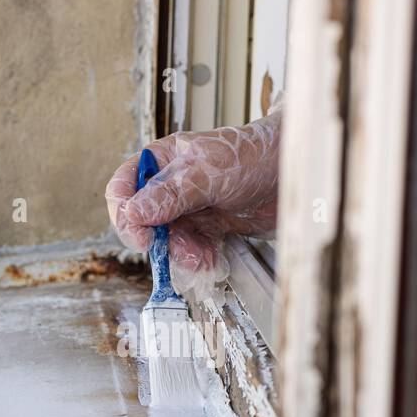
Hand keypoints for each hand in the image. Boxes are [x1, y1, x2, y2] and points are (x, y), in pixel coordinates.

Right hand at [104, 107, 281, 299]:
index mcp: (163, 161)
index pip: (125, 186)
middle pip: (142, 220)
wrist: (292, 175)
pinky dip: (198, 259)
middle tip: (172, 250)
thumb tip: (134, 213)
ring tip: (201, 257)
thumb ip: (170, 193)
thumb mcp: (206, 172)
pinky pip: (191, 249)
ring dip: (181, 254)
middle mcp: (171, 185)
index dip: (124, 212)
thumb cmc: (253, 156)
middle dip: (157, 240)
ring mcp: (190, 208)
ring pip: (168, 240)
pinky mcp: (209, 228)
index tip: (139, 234)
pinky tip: (210, 260)